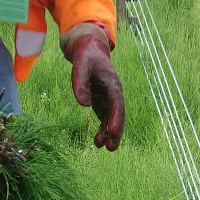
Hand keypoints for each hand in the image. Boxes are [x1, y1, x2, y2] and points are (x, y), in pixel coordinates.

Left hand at [63, 28, 124, 150]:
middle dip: (116, 131)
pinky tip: (97, 141)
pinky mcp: (102, 103)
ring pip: (112, 119)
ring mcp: (109, 99)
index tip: (113, 132)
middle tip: (111, 148)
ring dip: (108, 134)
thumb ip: (81, 83)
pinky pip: (105, 119)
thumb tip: (83, 104)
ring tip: (100, 147)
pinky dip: (102, 130)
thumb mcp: (80, 66)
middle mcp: (114, 93)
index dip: (116, 119)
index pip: (117, 104)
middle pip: (118, 115)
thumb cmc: (86, 58)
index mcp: (112, 84)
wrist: (89, 51)